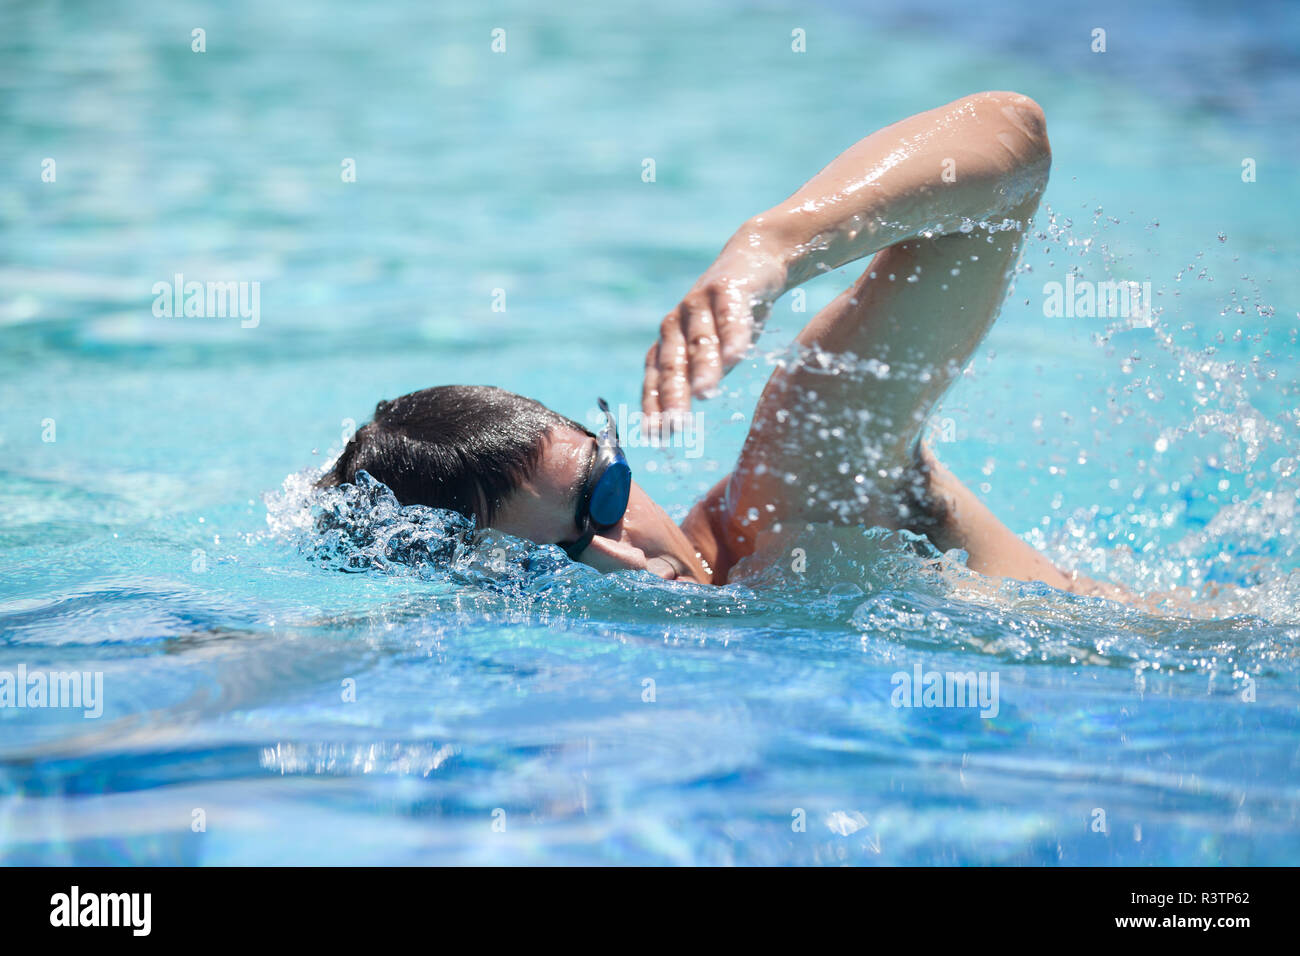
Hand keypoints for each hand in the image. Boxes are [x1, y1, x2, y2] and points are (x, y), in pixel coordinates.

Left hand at [642, 223, 786, 428]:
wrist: (753, 260)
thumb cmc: (728, 316)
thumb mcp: (711, 351)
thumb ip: (698, 379)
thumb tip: (681, 425)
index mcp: (668, 344)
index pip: (655, 380)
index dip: (654, 407)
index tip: (656, 436)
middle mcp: (676, 325)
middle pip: (672, 365)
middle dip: (673, 396)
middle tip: (677, 425)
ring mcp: (699, 304)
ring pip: (700, 342)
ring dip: (702, 368)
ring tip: (705, 394)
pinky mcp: (726, 288)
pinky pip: (730, 316)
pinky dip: (733, 336)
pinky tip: (737, 357)